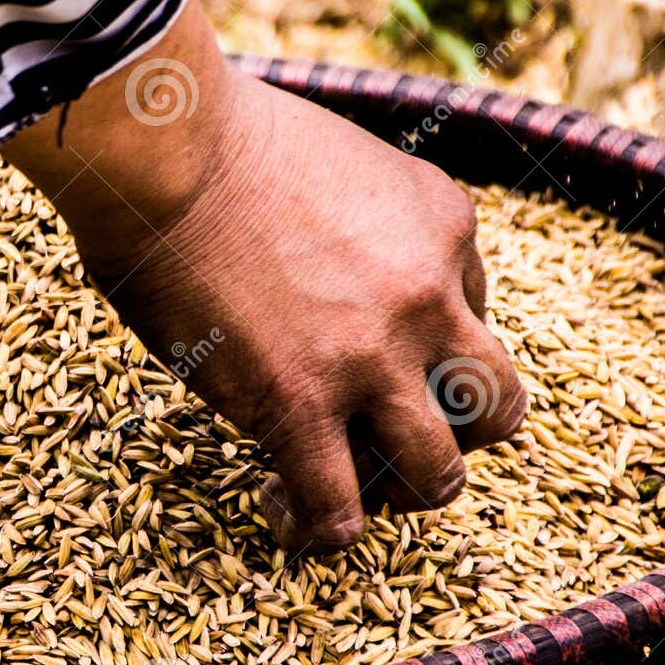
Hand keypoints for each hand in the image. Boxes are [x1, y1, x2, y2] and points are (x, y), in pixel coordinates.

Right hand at [2, 0, 526, 551]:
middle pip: (494, 405)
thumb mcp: (340, 154)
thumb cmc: (218, 137)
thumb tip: (325, 271)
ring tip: (348, 484)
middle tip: (388, 428)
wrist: (169, 147)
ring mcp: (371, 359)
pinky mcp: (298, 404)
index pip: (473, 314)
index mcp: (443, 223)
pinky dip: (317, 527)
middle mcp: (429, 297)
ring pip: (439, 476)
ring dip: (396, 490)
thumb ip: (363, 217)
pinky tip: (280, 510)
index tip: (366, 349)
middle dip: (451, 430)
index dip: (423, 345)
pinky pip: (336, 509)